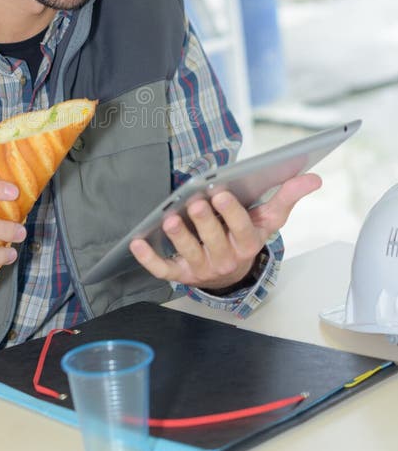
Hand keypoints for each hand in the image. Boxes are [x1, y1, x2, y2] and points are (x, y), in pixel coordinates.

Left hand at [129, 173, 321, 289]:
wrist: (230, 272)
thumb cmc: (246, 236)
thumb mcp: (268, 219)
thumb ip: (288, 196)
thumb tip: (313, 176)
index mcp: (246, 244)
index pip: (241, 230)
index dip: (231, 213)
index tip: (221, 193)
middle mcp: (224, 259)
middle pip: (214, 241)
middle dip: (204, 222)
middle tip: (195, 203)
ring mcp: (201, 268)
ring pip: (189, 254)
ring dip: (179, 238)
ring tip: (169, 219)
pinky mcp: (180, 274)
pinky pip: (163, 269)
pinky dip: (149, 258)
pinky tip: (137, 241)